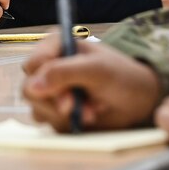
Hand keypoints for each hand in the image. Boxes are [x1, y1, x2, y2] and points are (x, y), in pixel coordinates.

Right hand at [22, 37, 160, 130]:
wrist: (138, 100)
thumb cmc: (121, 76)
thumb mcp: (95, 69)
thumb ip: (63, 73)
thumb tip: (32, 86)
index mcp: (55, 46)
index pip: (33, 64)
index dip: (44, 81)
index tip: (67, 94)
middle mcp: (49, 66)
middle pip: (30, 89)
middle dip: (56, 102)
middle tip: (77, 106)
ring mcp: (51, 90)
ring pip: (36, 108)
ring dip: (64, 115)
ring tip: (91, 111)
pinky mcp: (56, 111)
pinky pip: (48, 122)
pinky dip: (67, 124)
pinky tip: (86, 118)